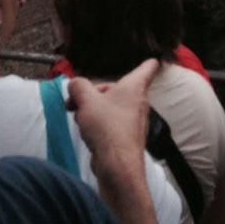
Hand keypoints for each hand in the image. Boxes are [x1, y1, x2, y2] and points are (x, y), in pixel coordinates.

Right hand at [69, 58, 158, 185]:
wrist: (117, 164)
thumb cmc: (106, 126)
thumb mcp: (86, 100)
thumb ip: (78, 86)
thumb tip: (75, 84)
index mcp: (134, 86)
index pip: (148, 67)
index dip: (148, 62)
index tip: (150, 59)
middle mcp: (138, 101)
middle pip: (117, 89)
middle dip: (95, 94)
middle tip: (75, 102)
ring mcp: (134, 121)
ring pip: (112, 107)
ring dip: (93, 110)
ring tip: (79, 118)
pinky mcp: (127, 137)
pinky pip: (111, 123)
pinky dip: (99, 125)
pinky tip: (87, 133)